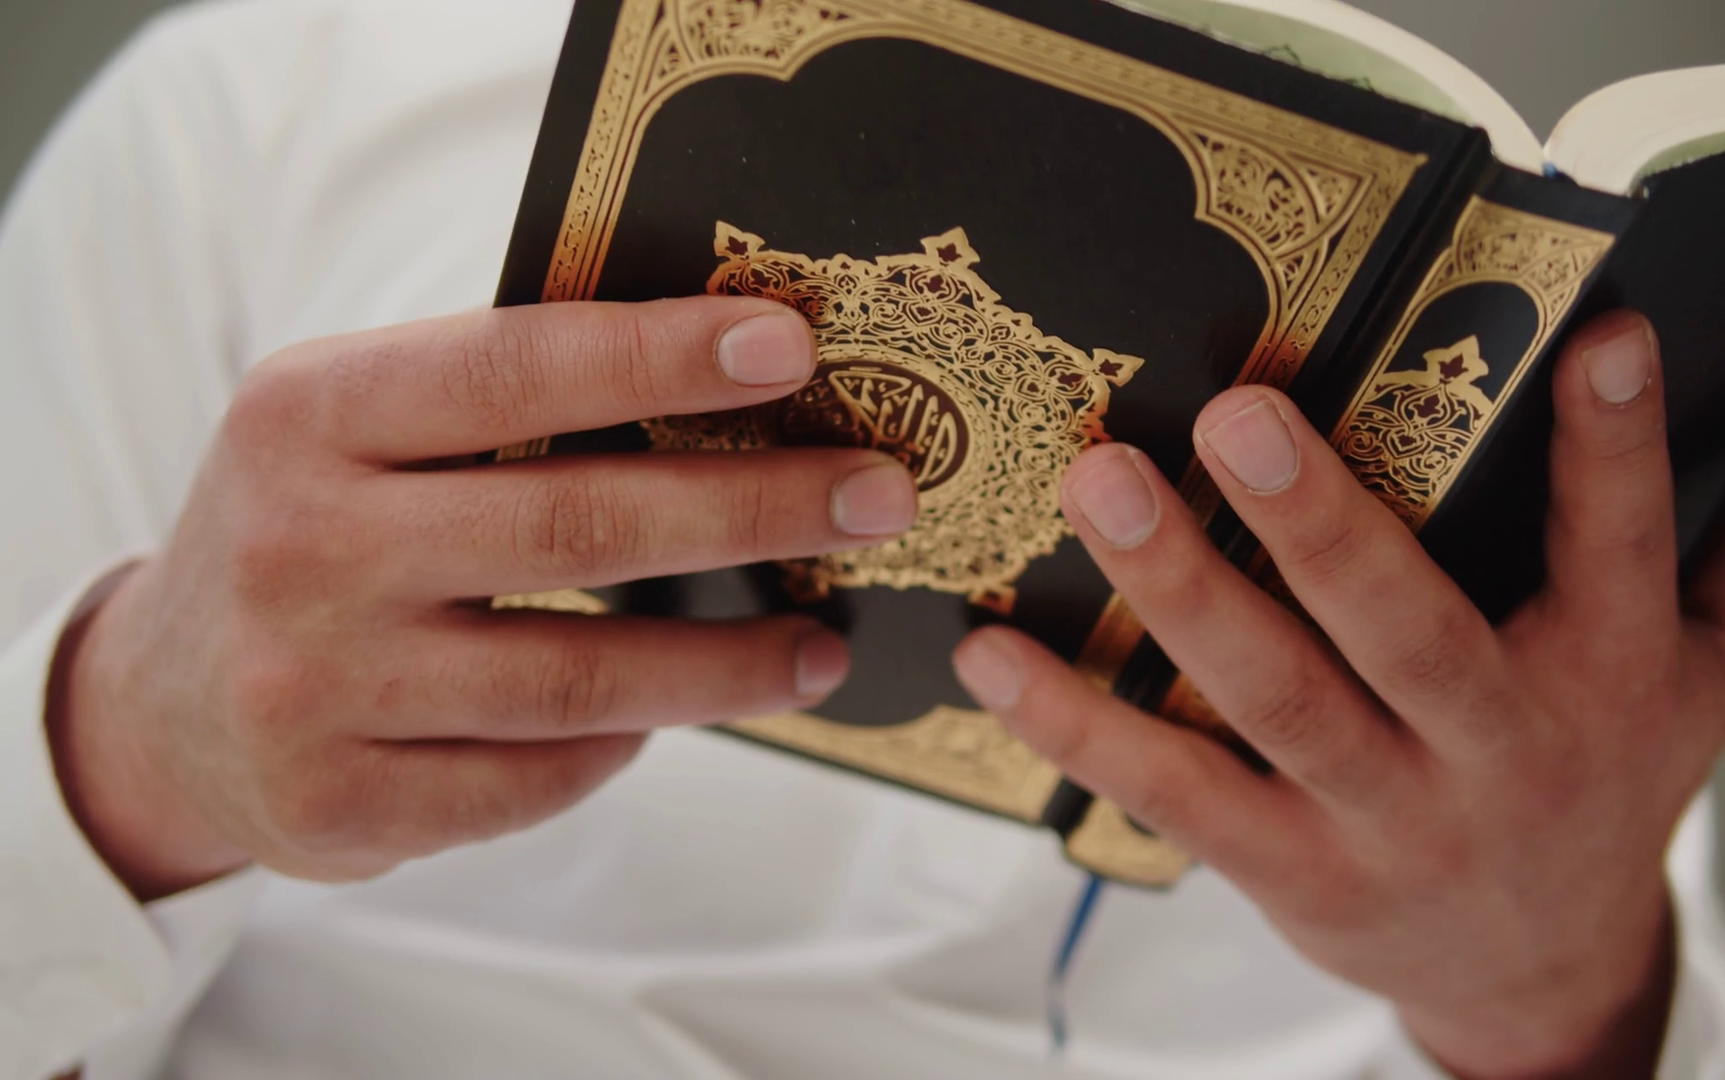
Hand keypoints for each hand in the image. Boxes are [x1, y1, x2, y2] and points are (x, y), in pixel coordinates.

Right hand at [47, 298, 918, 897]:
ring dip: (729, 663)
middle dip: (755, 510)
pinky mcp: (343, 804)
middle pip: (577, 527)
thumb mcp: (352, 431)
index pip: (514, 368)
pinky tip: (680, 711)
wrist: (159, 708)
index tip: (790, 346)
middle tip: (878, 496)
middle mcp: (301, 547)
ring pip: (579, 679)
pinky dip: (627, 742)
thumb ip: (494, 402)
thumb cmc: (308, 530)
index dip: (660, 356)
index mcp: (307, 414)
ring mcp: (314, 687)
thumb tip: (726, 376)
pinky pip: (537, 777)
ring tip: (821, 645)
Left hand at [952, 312, 1724, 1077]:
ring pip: (1277, 704)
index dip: (1617, 445)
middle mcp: (1496, 750)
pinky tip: (999, 654)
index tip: (1604, 335)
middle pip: (1408, 633)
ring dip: (1182, 596)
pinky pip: (1176, 793)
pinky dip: (1080, 728)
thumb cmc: (1615, 780)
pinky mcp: (1290, 868)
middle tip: (1236, 413)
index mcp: (1608, 678)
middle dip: (1324, 524)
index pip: (1620, 546)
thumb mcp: (1716, 666)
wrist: (1541, 970)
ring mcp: (1384, 818)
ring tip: (1099, 490)